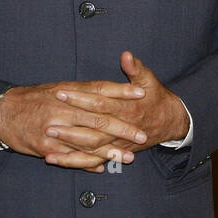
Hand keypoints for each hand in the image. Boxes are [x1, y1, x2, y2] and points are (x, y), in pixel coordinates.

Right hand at [0, 78, 148, 171]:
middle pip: (99, 118)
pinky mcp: (46, 147)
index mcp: (68, 91)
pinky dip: (87, 163)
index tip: (142, 94)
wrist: (2, 111)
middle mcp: (64, 109)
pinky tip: (101, 168)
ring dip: (110, 150)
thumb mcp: (59, 88)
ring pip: (88, 141)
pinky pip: (70, 157)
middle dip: (123, 127)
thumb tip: (110, 93)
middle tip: (142, 134)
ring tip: (128, 156)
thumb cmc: (34, 98)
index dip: (122, 92)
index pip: (100, 89)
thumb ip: (84, 91)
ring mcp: (55, 129)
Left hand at [45, 51, 189, 156]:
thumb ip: (136, 68)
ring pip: (91, 146)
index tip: (60, 92)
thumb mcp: (149, 80)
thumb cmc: (156, 98)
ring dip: (68, 144)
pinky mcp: (114, 152)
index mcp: (128, 107)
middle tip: (47, 120)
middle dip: (69, 124)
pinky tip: (53, 159)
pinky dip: (73, 161)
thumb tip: (126, 55)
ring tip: (46, 139)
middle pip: (92, 126)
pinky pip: (92, 160)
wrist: (170, 121)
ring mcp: (117, 142)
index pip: (100, 102)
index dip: (80, 98)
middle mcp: (122, 127)